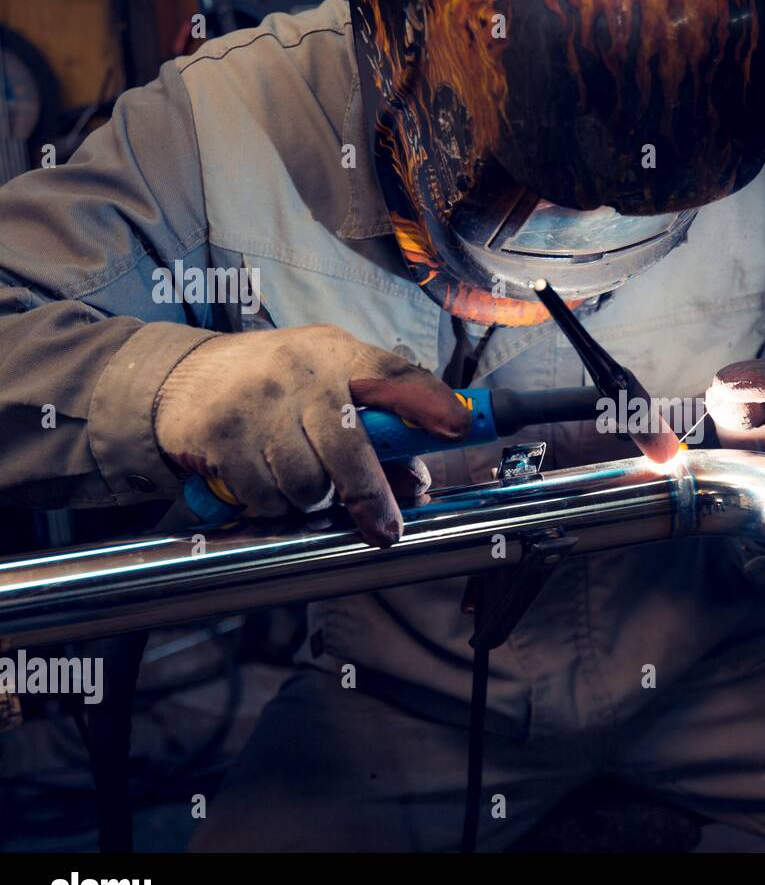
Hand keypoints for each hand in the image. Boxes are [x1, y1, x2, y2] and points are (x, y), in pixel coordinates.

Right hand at [154, 324, 468, 545]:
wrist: (186, 375)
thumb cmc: (279, 386)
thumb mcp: (329, 387)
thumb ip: (375, 429)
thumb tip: (414, 484)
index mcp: (341, 355)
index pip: (396, 375)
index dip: (430, 403)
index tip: (459, 429)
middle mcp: (301, 372)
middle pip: (349, 448)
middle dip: (370, 497)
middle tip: (385, 529)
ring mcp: (258, 402)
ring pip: (308, 483)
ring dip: (310, 496)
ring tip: (298, 474)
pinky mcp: (222, 433)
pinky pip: (265, 496)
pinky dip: (271, 502)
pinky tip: (263, 477)